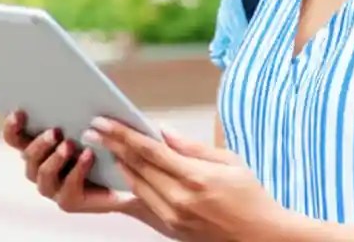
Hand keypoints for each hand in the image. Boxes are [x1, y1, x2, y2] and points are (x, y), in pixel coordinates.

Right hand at [2, 111, 133, 214]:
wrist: (125, 176)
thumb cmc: (102, 145)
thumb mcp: (87, 126)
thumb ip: (73, 113)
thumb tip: (69, 88)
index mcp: (38, 149)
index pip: (15, 139)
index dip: (12, 127)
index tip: (19, 112)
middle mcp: (39, 169)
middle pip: (27, 156)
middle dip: (39, 143)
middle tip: (55, 131)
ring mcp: (52, 187)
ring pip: (43, 173)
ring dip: (55, 158)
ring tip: (69, 145)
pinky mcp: (68, 201)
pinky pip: (67, 187)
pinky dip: (78, 169)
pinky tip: (88, 155)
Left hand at [87, 117, 293, 241]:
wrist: (260, 238)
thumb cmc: (250, 197)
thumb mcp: (230, 162)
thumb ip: (193, 147)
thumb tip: (163, 132)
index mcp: (196, 178)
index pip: (150, 150)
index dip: (123, 135)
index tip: (104, 123)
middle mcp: (180, 198)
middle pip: (137, 166)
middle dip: (112, 145)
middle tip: (93, 130)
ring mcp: (173, 216)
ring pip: (136, 184)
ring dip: (118, 163)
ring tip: (103, 145)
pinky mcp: (171, 227)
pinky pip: (144, 200)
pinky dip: (131, 181)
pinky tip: (124, 168)